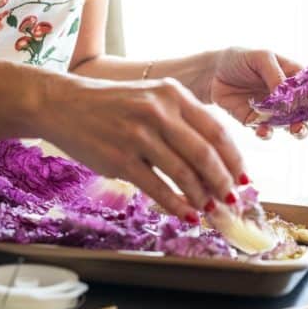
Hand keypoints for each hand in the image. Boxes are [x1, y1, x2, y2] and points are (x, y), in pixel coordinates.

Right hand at [40, 76, 247, 221]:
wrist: (63, 104)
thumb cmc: (111, 105)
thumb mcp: (150, 98)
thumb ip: (180, 120)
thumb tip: (214, 161)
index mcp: (172, 94)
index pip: (216, 130)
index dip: (235, 159)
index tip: (244, 179)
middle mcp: (158, 111)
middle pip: (204, 154)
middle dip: (222, 182)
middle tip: (230, 200)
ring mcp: (138, 135)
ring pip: (183, 174)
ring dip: (201, 197)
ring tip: (209, 210)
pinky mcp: (120, 159)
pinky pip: (157, 188)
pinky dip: (176, 205)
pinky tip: (186, 215)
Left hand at [188, 48, 307, 138]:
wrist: (211, 72)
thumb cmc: (240, 59)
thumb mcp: (261, 58)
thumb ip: (277, 75)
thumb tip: (290, 96)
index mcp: (295, 78)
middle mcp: (288, 98)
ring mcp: (273, 111)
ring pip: (292, 125)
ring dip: (298, 129)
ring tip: (297, 129)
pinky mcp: (255, 122)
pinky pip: (266, 132)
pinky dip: (267, 133)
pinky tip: (264, 131)